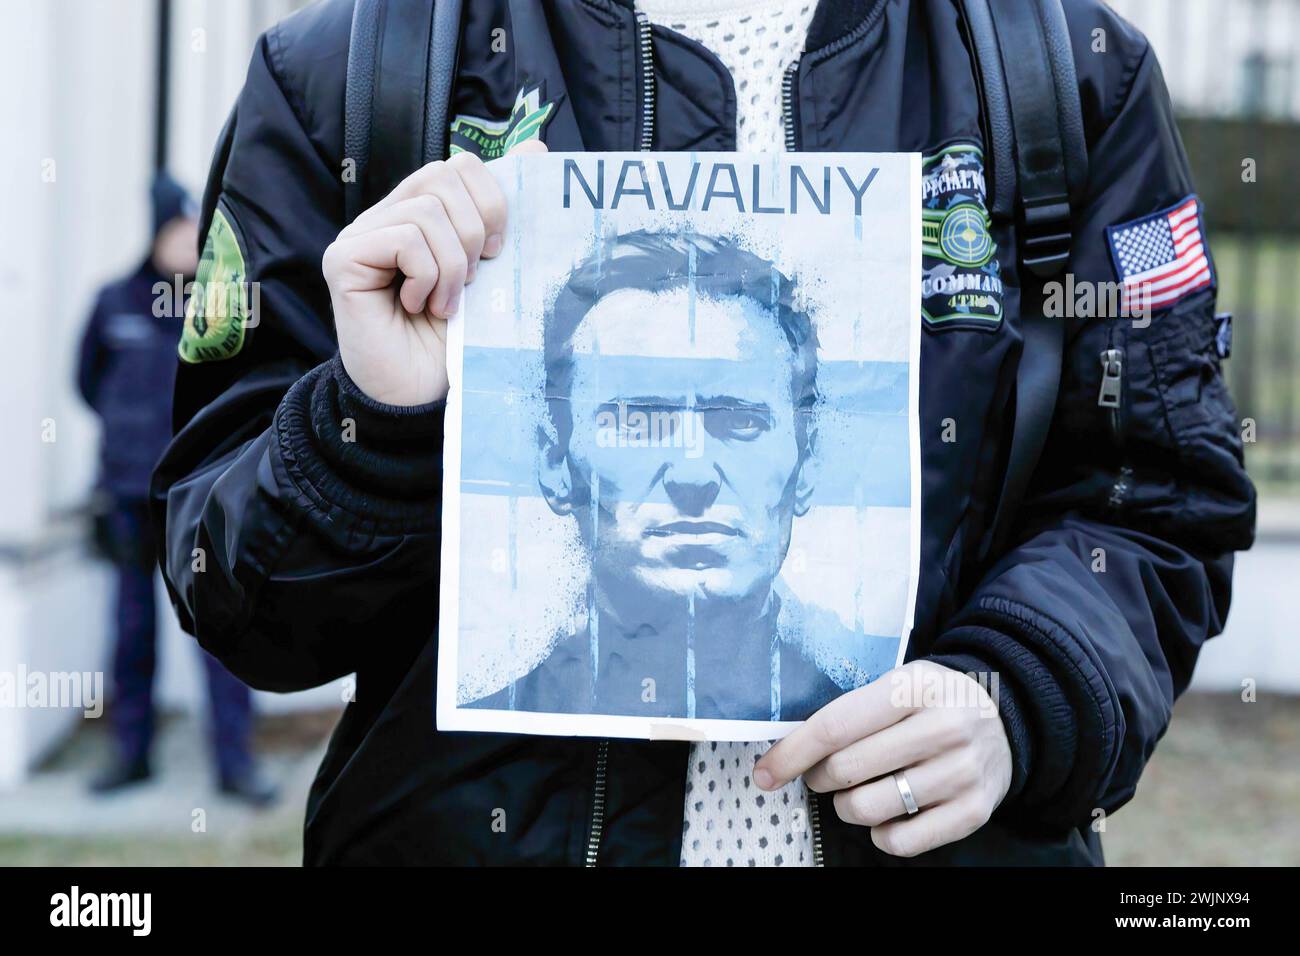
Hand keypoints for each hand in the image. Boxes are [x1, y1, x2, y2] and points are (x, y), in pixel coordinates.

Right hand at [322, 140, 546, 405]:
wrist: (419, 396)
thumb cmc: (455, 342)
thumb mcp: (493, 273)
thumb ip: (504, 214)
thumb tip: (537, 146)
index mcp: (424, 214)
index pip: (462, 166)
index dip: (492, 201)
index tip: (499, 253)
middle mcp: (389, 215)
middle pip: (444, 175)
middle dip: (476, 230)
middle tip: (472, 280)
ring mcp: (362, 234)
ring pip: (427, 210)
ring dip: (452, 265)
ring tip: (445, 304)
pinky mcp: (343, 258)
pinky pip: (403, 238)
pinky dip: (427, 276)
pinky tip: (417, 307)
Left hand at [754, 659, 1011, 857]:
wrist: (1007, 719)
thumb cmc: (933, 700)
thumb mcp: (899, 681)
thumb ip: (852, 709)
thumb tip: (788, 749)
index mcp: (915, 687)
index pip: (836, 726)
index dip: (792, 753)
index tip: (765, 772)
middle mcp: (943, 727)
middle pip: (847, 770)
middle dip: (819, 777)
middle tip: (823, 773)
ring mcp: (961, 772)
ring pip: (868, 809)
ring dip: (846, 806)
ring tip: (856, 791)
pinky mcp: (973, 811)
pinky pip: (900, 841)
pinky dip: (879, 832)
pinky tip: (887, 811)